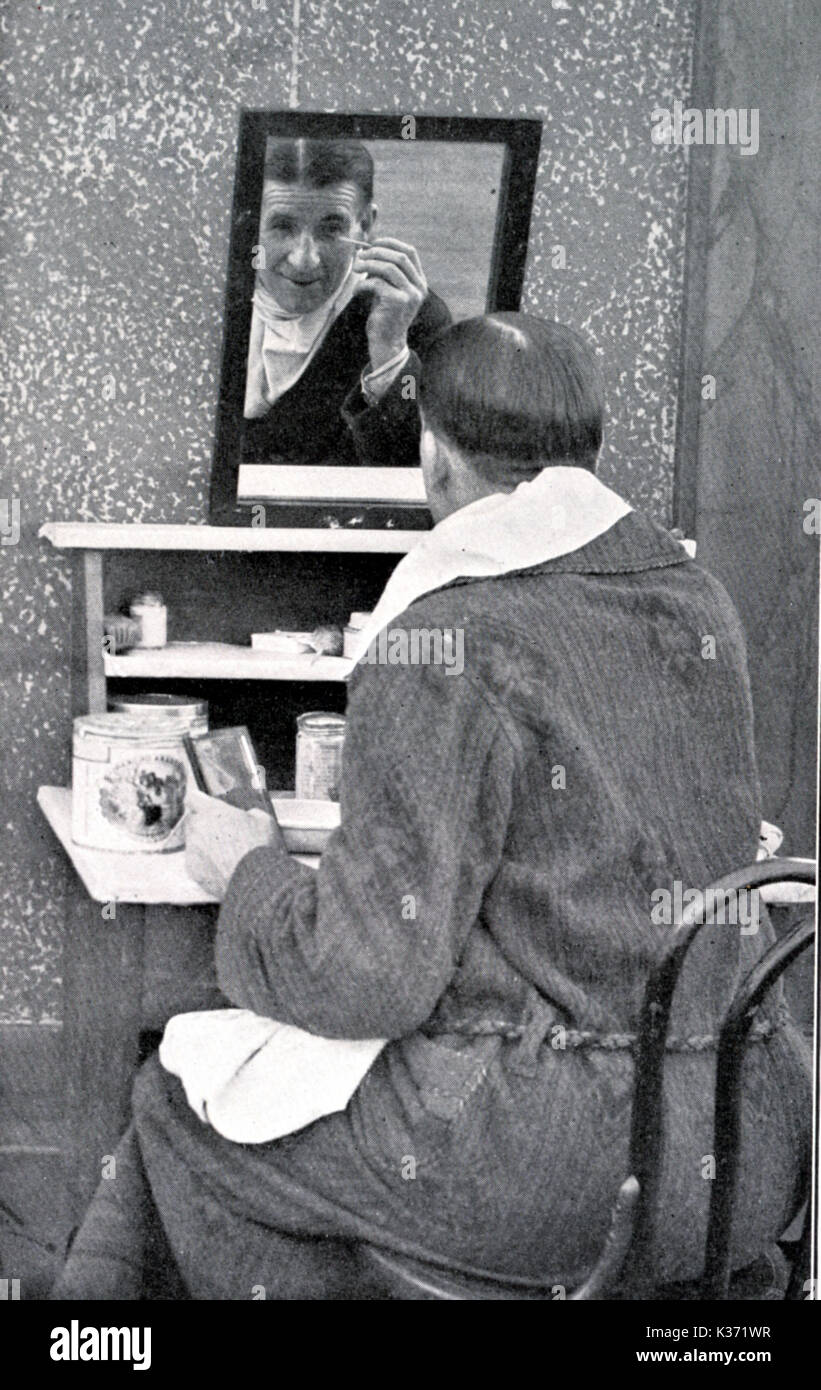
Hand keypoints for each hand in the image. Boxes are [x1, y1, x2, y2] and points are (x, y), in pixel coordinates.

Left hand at [185, 790, 279, 899]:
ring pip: (193, 841)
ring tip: (224, 851)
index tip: (202, 801)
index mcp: (212, 811)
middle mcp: (197, 829)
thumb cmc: (259, 848)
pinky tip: (221, 865)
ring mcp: (192, 850)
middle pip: (192, 820)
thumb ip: (249, 813)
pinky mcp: (192, 869)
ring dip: (204, 843)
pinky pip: (195, 860)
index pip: (193, 797)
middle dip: (204, 823)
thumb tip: (249, 816)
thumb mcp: (263, 819)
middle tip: (221, 830)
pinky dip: (204, 861)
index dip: (198, 799)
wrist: (255, 880)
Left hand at [355, 236, 427, 370]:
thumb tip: (366, 250)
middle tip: (360, 255)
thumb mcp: (387, 289)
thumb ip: (384, 272)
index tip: (373, 242)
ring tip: (356, 268)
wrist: (387, 342)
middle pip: (399, 257)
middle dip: (377, 252)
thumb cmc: (384, 315)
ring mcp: (411, 295)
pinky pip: (378, 284)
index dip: (391, 243)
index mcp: (419, 281)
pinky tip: (357, 290)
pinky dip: (364, 284)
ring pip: (389, 268)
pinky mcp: (398, 303)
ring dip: (369, 264)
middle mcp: (419, 287)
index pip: (410, 252)